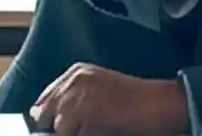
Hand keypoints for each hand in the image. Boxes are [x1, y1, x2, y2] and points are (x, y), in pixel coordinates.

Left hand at [29, 63, 188, 135]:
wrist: (161, 104)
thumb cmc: (136, 100)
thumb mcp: (100, 89)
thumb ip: (72, 99)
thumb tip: (40, 118)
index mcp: (76, 73)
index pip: (42, 102)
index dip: (48, 119)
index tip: (57, 128)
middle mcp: (75, 81)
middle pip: (45, 117)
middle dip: (59, 130)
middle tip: (87, 127)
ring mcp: (80, 96)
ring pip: (59, 131)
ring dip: (74, 134)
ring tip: (100, 128)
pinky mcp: (88, 114)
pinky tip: (104, 131)